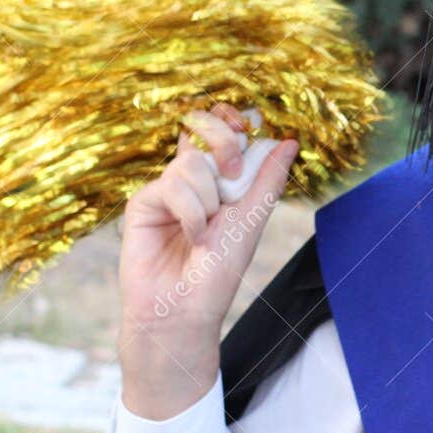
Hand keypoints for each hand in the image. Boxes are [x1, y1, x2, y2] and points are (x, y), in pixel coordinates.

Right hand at [116, 101, 297, 418]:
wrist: (184, 309)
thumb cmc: (219, 273)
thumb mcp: (252, 221)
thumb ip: (268, 180)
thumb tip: (289, 142)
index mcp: (223, 182)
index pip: (226, 132)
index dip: (234, 124)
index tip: (246, 131)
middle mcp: (194, 181)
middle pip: (204, 130)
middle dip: (224, 143)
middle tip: (232, 173)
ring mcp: (167, 189)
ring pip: (192, 161)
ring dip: (208, 199)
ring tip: (205, 233)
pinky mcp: (143, 202)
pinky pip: (171, 184)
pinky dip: (190, 213)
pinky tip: (190, 237)